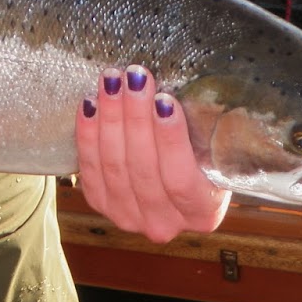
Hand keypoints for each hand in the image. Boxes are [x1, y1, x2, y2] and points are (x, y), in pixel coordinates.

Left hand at [74, 65, 230, 243]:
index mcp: (202, 213)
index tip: (164, 100)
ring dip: (110, 117)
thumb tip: (172, 93)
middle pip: (142, 168)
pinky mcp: (101, 204)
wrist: (174, 177)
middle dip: (136, 116)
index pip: (181, 179)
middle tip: (135, 78)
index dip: (170, 139)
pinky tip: (89, 103)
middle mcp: (164, 223)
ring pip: (113, 165)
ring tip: (112, 81)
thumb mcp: (213, 148)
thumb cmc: (201, 154)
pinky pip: (89, 167)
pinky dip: (87, 133)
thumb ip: (201, 130)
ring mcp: (129, 217)